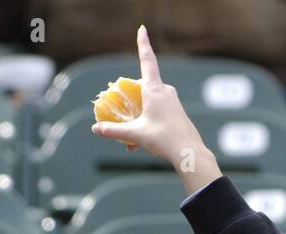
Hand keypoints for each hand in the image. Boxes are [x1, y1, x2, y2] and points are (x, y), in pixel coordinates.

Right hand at [92, 25, 222, 194]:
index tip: (142, 28)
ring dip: (138, 115)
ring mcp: (172, 101)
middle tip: (122, 114)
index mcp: (155, 90)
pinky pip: (157, 112)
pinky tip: (140, 144)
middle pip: (143, 86)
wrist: (189, 152)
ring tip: (131, 139)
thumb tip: (95, 129)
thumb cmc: (163, 140)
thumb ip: (114, 131)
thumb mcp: (135, 135)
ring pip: (150, 102)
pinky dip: (147, 123)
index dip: (143, 44)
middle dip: (131, 98)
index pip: (147, 60)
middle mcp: (165, 91)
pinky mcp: (176, 112)